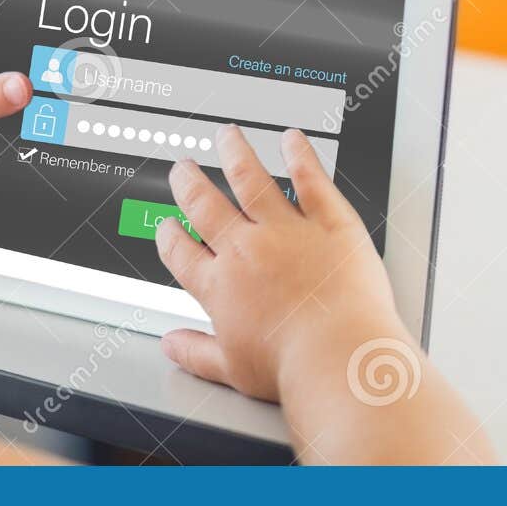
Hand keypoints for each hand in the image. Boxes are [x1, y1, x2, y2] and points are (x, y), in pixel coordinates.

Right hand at [153, 126, 407, 402]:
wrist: (339, 357)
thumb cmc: (292, 368)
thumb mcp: (232, 370)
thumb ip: (196, 352)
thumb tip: (172, 346)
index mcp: (220, 286)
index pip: (183, 253)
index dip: (170, 236)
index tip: (167, 225)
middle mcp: (247, 250)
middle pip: (208, 205)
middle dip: (190, 183)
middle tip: (182, 167)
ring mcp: (287, 230)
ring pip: (253, 180)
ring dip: (237, 154)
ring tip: (228, 136)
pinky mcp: (329, 221)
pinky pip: (311, 179)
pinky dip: (301, 155)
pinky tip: (293, 140)